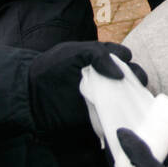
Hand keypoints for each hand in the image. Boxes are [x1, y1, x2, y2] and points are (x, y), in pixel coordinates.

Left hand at [28, 41, 146, 126]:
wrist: (31, 97)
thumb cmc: (51, 69)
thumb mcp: (73, 52)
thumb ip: (98, 54)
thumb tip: (121, 74)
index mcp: (96, 58)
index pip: (121, 55)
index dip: (126, 57)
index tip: (125, 60)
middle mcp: (102, 76)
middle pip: (129, 74)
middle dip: (136, 76)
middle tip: (136, 81)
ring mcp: (101, 95)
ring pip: (126, 94)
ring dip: (134, 95)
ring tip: (134, 96)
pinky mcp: (97, 114)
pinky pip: (116, 113)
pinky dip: (125, 112)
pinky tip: (130, 111)